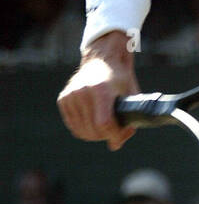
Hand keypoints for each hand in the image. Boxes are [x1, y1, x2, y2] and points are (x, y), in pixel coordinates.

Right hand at [57, 32, 138, 150]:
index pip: (104, 124)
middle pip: (92, 130)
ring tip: (105, 129)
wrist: (103, 58)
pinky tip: (93, 124)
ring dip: (94, 135)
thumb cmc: (120, 78)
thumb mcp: (131, 96)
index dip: (114, 135)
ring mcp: (70, 95)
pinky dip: (83, 129)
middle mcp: (82, 92)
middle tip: (114, 133)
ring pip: (81, 131)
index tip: (120, 136)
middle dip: (106, 136)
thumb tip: (114, 145)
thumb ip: (127, 121)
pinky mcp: (63, 99)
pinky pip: (73, 125)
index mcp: (101, 90)